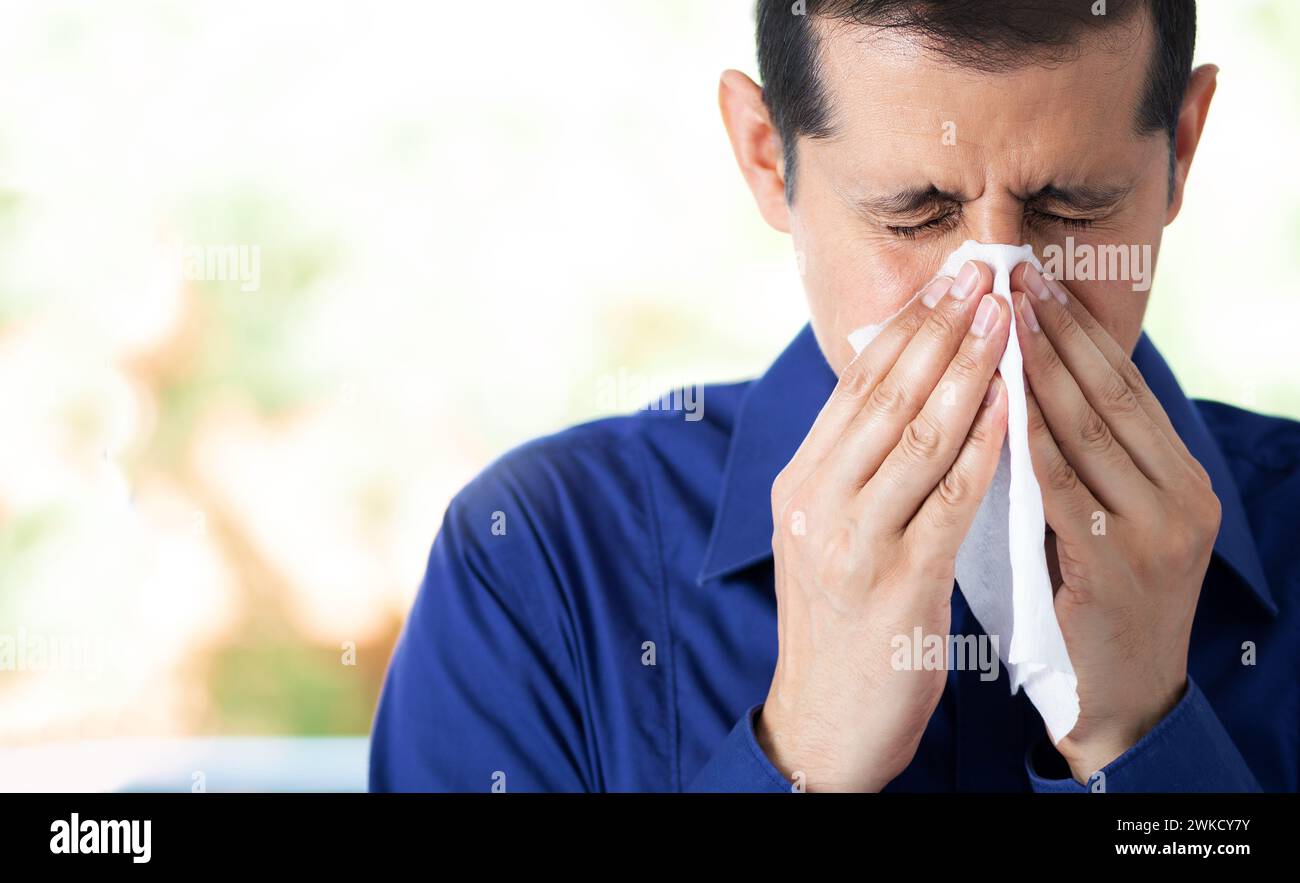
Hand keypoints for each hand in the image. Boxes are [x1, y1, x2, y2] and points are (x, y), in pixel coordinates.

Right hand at [758, 262, 1008, 790]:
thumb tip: (897, 397)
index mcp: (799, 483)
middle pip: (883, 396)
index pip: (854, 388)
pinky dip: (983, 445)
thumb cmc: (838, 624)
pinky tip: (1011, 405)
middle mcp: (816, 502)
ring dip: (967, 368)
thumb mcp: (827, 535)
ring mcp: (851, 541)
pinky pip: (950, 498)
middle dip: (939, 327)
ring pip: (917, 435)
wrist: (822, 719)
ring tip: (1006, 316)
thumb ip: (855, 470)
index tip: (947, 280)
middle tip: (982, 273)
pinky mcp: (897, 583)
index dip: (905, 327)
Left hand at [1011, 265, 1220, 782]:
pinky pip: (1064, 492)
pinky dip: (1028, 444)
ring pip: (1090, 434)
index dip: (1077, 331)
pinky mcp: (1120, 571)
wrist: (1118, 701)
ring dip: (1039, 372)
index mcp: (1178, 478)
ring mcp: (1157, 533)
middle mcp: (1180, 496)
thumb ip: (1079, 461)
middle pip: (1111, 395)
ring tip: (999, 321)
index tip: (1033, 282)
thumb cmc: (1091, 602)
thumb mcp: (1100, 521)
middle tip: (1011, 279)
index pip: (1123, 386)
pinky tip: (996, 405)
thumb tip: (1023, 383)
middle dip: (1056, 333)